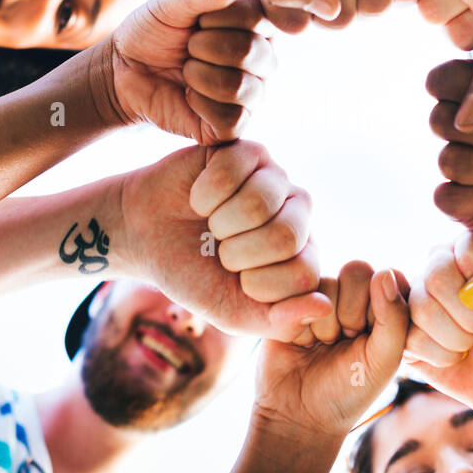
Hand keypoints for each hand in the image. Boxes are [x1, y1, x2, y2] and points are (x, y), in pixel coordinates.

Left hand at [102, 0, 275, 143]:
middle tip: (188, 48)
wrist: (125, 71)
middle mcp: (262, 59)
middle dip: (205, 47)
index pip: (259, 16)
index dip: (220, 17)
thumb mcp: (169, 3)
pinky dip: (200, 104)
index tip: (198, 20)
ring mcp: (252, 94)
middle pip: (252, 52)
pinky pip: (231, 118)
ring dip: (199, 76)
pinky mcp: (235, 125)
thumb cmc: (153, 32)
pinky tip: (189, 96)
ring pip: (241, 88)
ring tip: (186, 71)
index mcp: (256, 24)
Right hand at [118, 141, 329, 338]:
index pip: (303, 274)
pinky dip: (202, 195)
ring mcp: (275, 177)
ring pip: (258, 203)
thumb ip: (280, 322)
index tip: (237, 281)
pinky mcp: (246, 150)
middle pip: (285, 236)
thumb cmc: (194, 275)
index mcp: (304, 252)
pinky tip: (199, 199)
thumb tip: (325, 306)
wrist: (147, 238)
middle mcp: (298, 211)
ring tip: (211, 225)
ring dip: (219, 223)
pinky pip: (230, 173)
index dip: (258, 284)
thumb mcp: (233, 313)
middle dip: (237, 253)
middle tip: (221, 251)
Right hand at [251, 264, 410, 441]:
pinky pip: (293, 293)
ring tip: (320, 346)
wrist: (298, 416)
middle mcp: (353, 294)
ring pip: (325, 282)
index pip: (388, 276)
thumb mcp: (383, 361)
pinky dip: (295, 322)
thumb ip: (394, 319)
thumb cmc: (349, 392)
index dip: (379, 306)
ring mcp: (320, 295)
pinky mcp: (288, 301)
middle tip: (344, 343)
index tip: (371, 340)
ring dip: (323, 324)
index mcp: (384, 305)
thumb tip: (385, 273)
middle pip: (356, 271)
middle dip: (350, 314)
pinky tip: (298, 342)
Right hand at [408, 233, 472, 422]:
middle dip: (472, 316)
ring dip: (459, 338)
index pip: (469, 251)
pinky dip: (444, 356)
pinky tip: (456, 355)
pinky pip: (410, 338)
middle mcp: (440, 263)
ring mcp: (417, 296)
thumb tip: (471, 290)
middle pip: (437, 276)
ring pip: (423, 309)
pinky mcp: (404, 329)